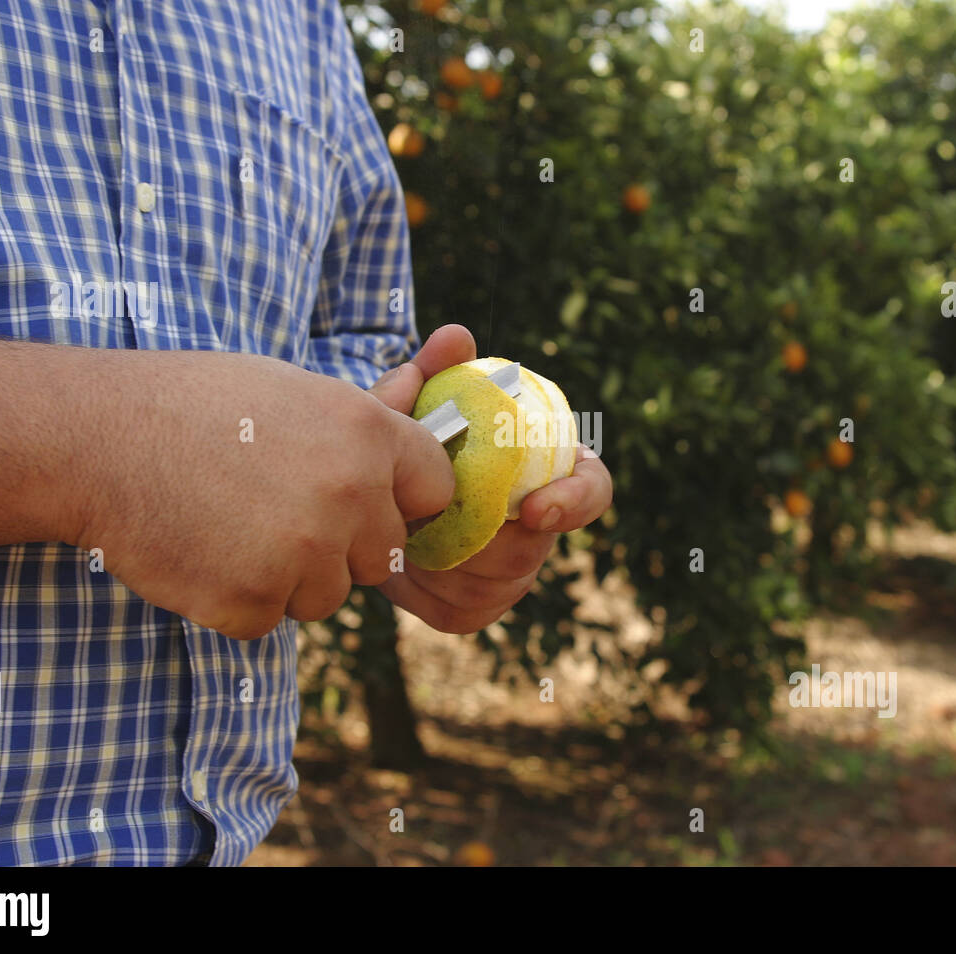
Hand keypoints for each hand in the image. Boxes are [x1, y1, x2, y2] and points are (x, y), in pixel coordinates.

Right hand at [72, 349, 453, 638]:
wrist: (98, 438)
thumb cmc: (198, 405)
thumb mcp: (297, 391)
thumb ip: (366, 429)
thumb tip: (429, 455)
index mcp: (368, 436)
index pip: (435, 489)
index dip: (401, 497)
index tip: (367, 497)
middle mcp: (350, 496)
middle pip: (385, 555)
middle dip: (344, 545)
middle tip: (280, 511)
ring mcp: (303, 554)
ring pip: (329, 595)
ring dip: (291, 576)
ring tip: (234, 525)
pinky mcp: (253, 602)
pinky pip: (270, 619)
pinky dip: (240, 601)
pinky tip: (206, 553)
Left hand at [369, 326, 613, 632]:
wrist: (362, 490)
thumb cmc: (403, 440)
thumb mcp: (407, 404)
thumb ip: (431, 371)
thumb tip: (456, 339)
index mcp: (545, 470)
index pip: (592, 488)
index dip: (575, 501)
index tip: (534, 507)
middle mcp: (536, 525)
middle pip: (535, 548)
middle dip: (480, 538)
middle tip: (427, 517)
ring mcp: (508, 572)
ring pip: (498, 586)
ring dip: (446, 561)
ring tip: (402, 531)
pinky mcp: (470, 608)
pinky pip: (462, 614)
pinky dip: (426, 592)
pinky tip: (396, 564)